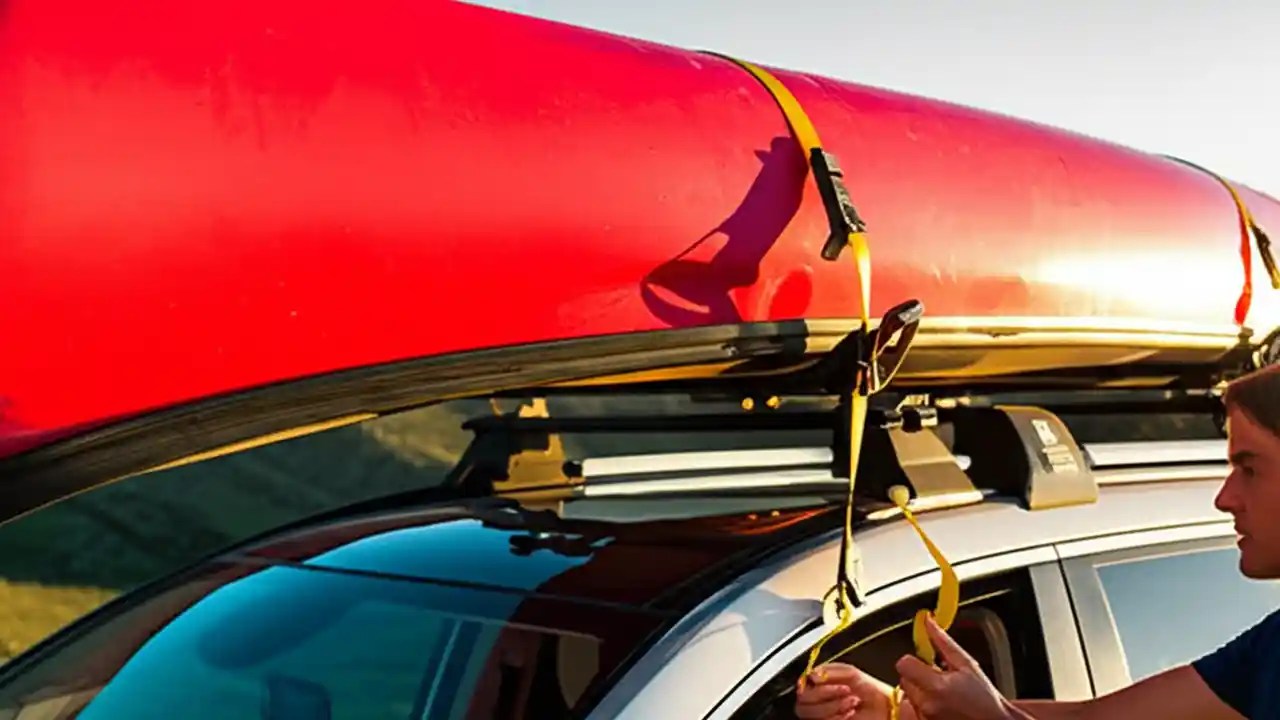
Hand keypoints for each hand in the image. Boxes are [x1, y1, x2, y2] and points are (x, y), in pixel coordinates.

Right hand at [794, 662, 916, 719]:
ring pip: (809, 712)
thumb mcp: (850, 673)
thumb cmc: (871, 690)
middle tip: (845, 690)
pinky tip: (850, 712)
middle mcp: (819, 700)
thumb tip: (812, 675)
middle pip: (802, 700)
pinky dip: (836, 716)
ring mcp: (823, 715)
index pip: (802, 683)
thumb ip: (829, 671)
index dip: (808, 682)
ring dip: (832, 705)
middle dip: (824, 694)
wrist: (887, 708)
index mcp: (821, 684)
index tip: (820, 679)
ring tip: (852, 701)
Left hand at [895, 616, 1016, 719]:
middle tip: (938, 677)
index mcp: (937, 686)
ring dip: (920, 690)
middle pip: (904, 679)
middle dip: (917, 675)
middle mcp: (927, 704)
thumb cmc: (985, 698)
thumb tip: (929, 623)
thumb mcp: (967, 664)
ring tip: (942, 692)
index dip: (913, 660)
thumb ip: (943, 642)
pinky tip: (941, 703)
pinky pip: (914, 709)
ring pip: (908, 694)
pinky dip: (923, 704)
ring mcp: (925, 717)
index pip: (904, 664)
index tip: (925, 661)